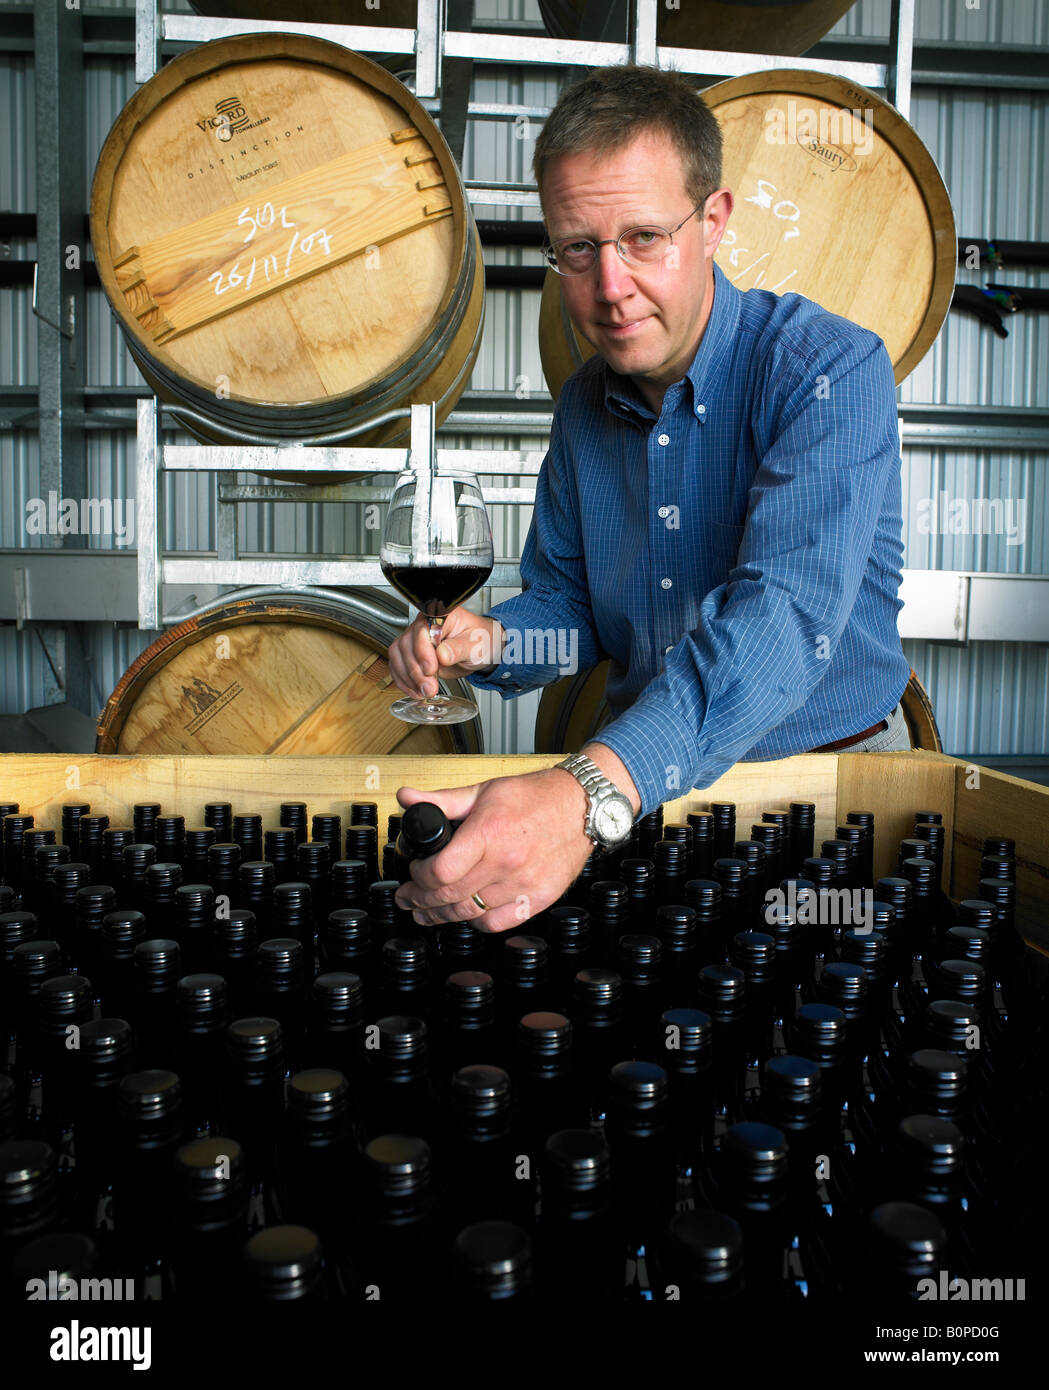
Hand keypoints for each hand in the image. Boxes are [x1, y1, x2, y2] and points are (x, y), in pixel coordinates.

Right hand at [387, 606, 504, 698]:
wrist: (481, 648)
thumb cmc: (480, 639)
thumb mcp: (475, 644)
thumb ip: (458, 649)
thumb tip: (442, 654)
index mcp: (439, 617)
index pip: (422, 630)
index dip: (422, 651)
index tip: (430, 669)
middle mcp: (423, 627)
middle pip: (406, 646)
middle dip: (416, 671)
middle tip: (429, 687)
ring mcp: (415, 641)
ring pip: (398, 656)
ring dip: (408, 678)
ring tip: (425, 691)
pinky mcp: (411, 655)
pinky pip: (398, 666)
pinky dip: (404, 681)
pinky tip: (415, 691)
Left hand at [393, 768, 592, 932]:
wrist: (581, 806)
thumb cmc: (534, 797)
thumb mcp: (484, 791)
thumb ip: (442, 799)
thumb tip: (407, 797)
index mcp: (489, 832)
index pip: (441, 871)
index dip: (419, 878)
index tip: (413, 874)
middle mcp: (507, 861)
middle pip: (450, 896)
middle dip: (421, 901)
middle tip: (409, 899)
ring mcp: (524, 884)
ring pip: (471, 913)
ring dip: (443, 916)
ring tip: (428, 912)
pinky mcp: (539, 898)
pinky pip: (498, 923)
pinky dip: (478, 922)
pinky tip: (468, 914)